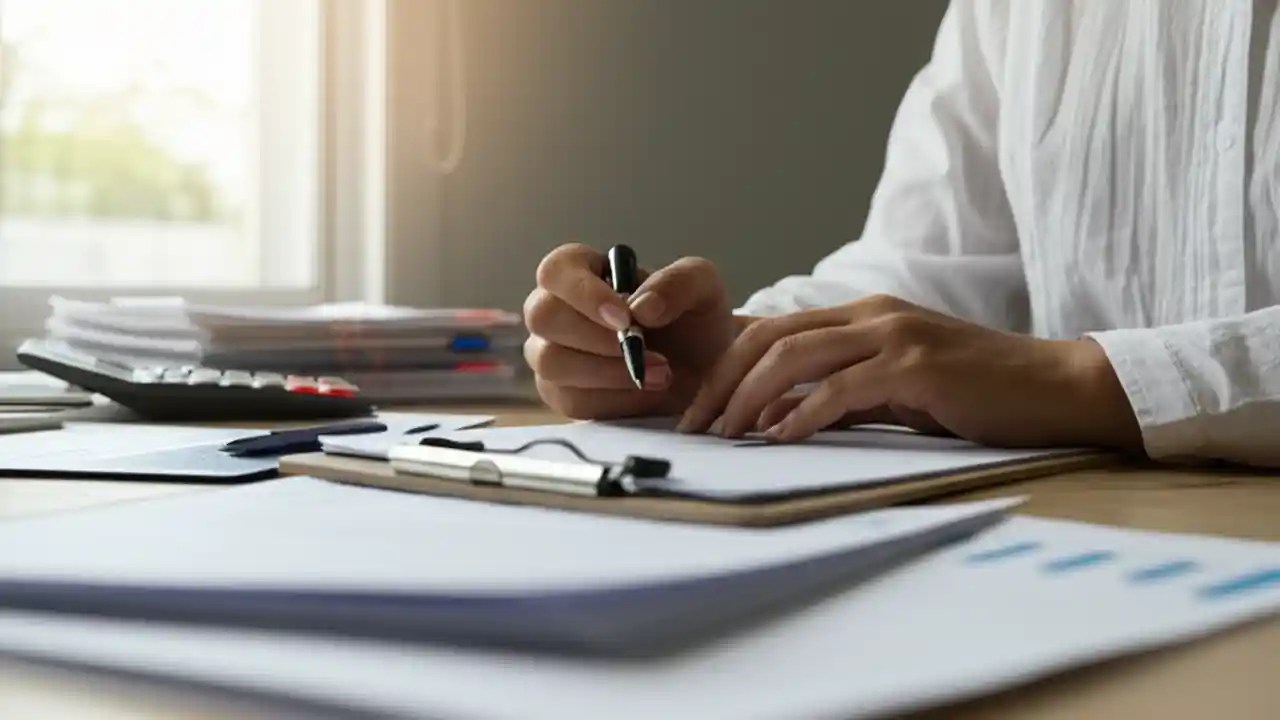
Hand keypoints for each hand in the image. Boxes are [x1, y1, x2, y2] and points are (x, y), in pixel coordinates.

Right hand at [523, 243, 736, 417]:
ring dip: (607, 372)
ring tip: (659, 374)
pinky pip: (569, 400)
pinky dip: (612, 399)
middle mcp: (557, 309)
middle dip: (595, 338)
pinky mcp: (562, 394)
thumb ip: (678, 283)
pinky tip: (645, 392)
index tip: (624, 317)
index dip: (583, 293)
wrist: (705, 372)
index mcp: (583, 270)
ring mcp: (552, 352)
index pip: (556, 271)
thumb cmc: (694, 321)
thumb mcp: (703, 288)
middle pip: (542, 316)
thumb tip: (641, 307)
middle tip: (643, 351)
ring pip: (551, 362)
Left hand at [677, 295, 1141, 448]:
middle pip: (769, 337)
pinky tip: (780, 438)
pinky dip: (803, 413)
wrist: (1053, 387)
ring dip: (750, 397)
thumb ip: (841, 397)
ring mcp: (893, 334)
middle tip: (697, 425)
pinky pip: (841, 388)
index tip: (702, 410)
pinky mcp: (915, 365)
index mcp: (862, 315)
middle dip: (722, 382)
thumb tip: (779, 419)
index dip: (727, 368)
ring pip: (795, 356)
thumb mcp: (896, 391)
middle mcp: (871, 314)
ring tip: (727, 434)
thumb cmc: (975, 394)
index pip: (772, 330)